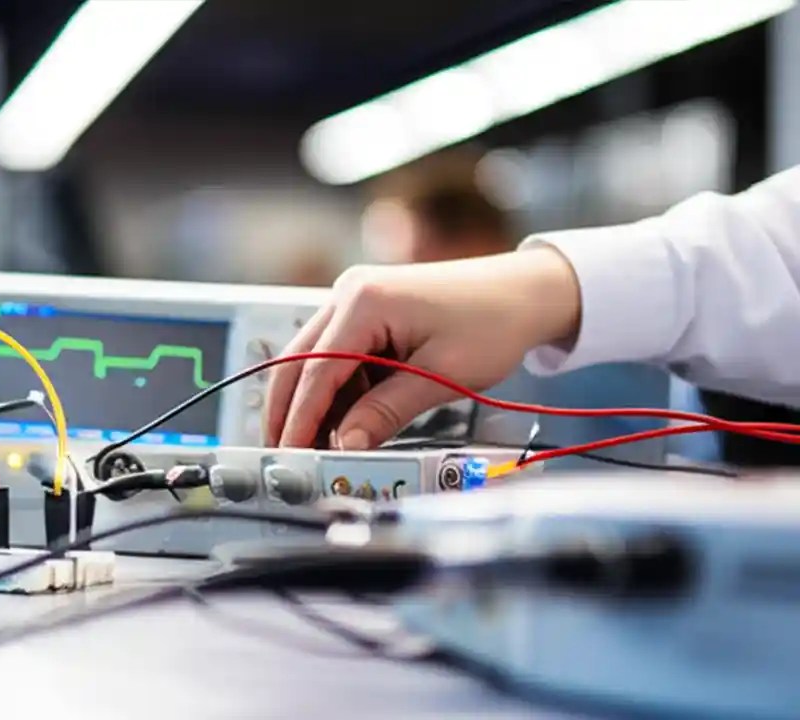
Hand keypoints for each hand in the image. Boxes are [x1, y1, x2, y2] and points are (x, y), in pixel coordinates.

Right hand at [264, 247, 581, 448]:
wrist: (527, 291)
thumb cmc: (493, 323)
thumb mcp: (441, 376)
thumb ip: (386, 411)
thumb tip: (345, 446)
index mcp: (364, 301)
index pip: (316, 369)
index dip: (300, 418)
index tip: (290, 456)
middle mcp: (349, 293)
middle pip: (298, 361)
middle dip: (288, 411)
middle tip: (284, 456)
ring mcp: (355, 298)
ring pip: (314, 360)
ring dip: (315, 403)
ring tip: (320, 447)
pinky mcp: (366, 310)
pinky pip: (338, 355)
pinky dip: (339, 390)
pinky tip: (348, 421)